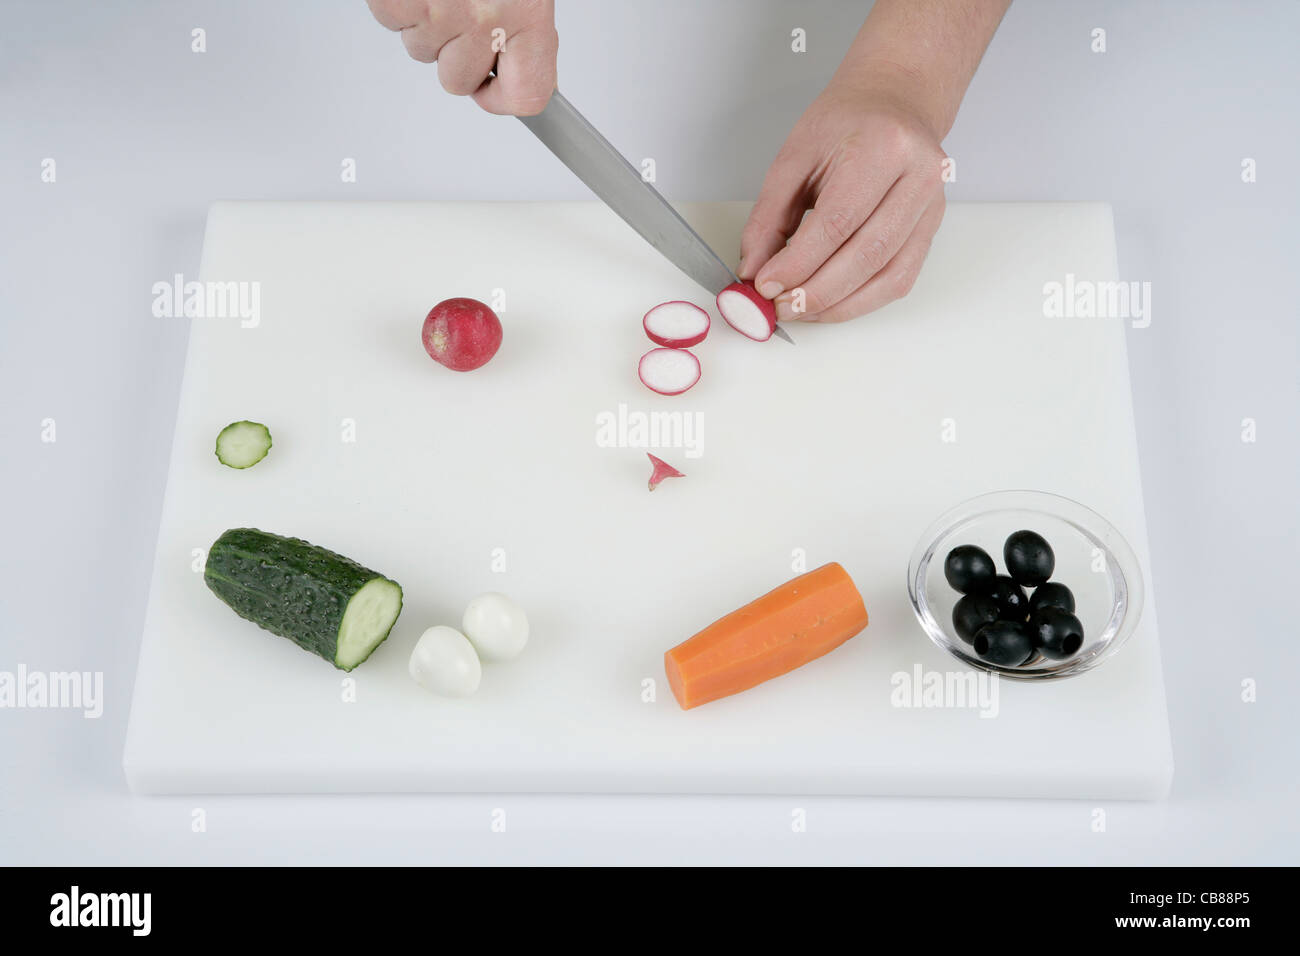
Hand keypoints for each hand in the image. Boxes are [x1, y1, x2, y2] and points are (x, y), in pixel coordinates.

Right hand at [367, 0, 557, 114]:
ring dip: (425, 21)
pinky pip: (393, 21)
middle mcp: (485, 17)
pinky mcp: (397, 1)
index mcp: (527, 12)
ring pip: (423, 51)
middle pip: (460, 80)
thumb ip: (521, 26)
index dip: (505, 97)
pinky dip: (399, 3)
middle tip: (458, 9)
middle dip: (453, 52)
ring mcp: (439, 11)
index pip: (528, 94)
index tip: (495, 90)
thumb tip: (520, 67)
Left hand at [738, 77, 947, 323]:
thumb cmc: (847, 122)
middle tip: (779, 308)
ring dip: (838, 305)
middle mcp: (919, 177)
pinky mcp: (933, 229)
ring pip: (888, 276)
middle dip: (816, 292)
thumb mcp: (794, 156)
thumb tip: (754, 269)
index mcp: (883, 147)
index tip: (766, 285)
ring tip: (799, 310)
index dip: (799, 262)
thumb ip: (769, 216)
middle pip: (866, 255)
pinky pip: (900, 280)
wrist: (894, 101)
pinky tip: (830, 304)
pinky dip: (861, 302)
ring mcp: (932, 206)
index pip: (837, 222)